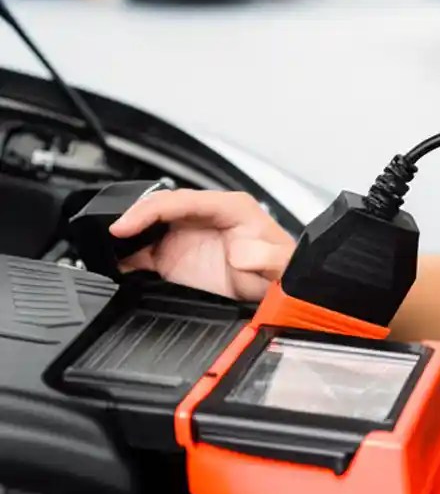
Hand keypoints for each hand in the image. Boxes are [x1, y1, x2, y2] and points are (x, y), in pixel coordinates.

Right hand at [108, 189, 295, 301]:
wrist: (276, 294)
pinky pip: (143, 250)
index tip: (126, 224)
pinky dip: (125, 255)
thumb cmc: (281, 270)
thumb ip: (269, 258)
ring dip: (127, 233)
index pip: (183, 199)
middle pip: (160, 207)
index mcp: (230, 207)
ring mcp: (187, 235)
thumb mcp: (281, 264)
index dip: (151, 209)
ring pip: (148, 225)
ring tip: (105, 247)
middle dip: (133, 216)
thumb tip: (244, 253)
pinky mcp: (175, 257)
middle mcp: (204, 216)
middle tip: (110, 234)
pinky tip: (111, 262)